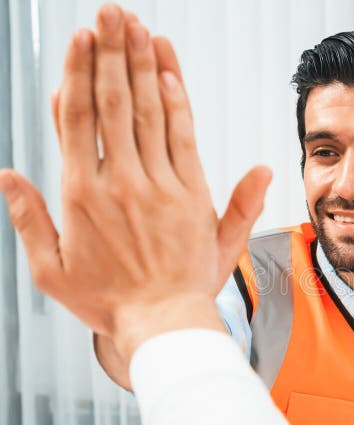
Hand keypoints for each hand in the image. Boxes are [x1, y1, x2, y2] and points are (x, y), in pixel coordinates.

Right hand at [0, 3, 269, 363]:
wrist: (163, 323)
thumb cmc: (109, 300)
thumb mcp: (49, 268)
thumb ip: (28, 218)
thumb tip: (7, 175)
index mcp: (81, 195)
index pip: (79, 119)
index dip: (80, 74)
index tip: (82, 38)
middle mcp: (121, 182)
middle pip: (115, 104)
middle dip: (112, 54)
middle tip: (111, 13)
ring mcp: (161, 186)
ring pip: (150, 113)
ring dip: (144, 66)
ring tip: (137, 28)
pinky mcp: (194, 195)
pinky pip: (184, 140)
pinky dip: (177, 104)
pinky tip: (169, 73)